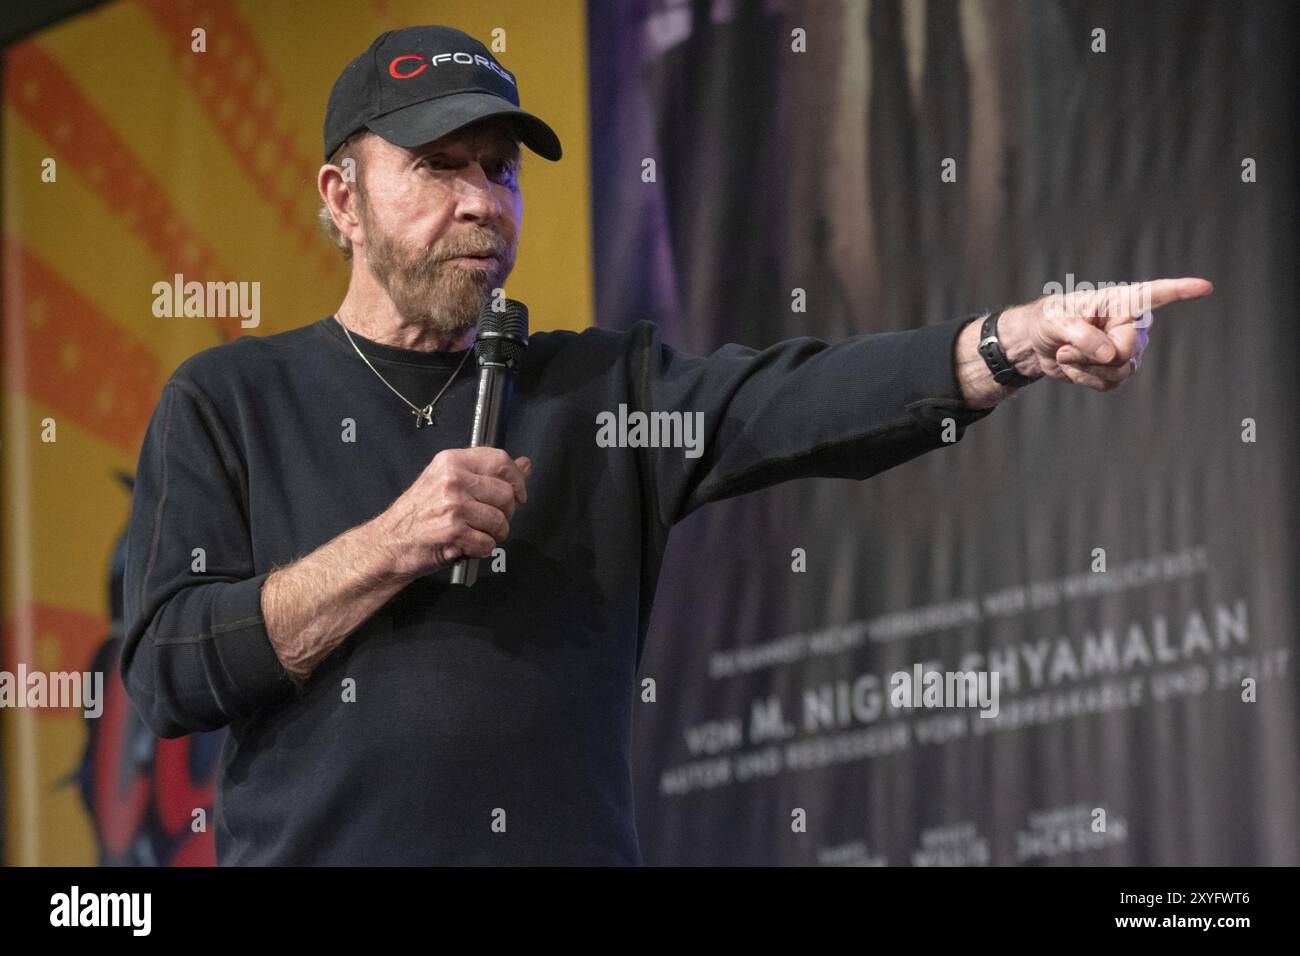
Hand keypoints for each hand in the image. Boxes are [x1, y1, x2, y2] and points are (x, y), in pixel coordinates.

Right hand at [377, 447, 531, 577]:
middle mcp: (453, 480)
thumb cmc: (417, 515)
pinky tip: (465, 545)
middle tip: (487, 521)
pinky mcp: (454, 531)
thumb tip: (525, 464)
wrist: (389, 544)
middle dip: (505, 513)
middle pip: (506, 494)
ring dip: (493, 535)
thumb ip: (487, 473)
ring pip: (500, 521)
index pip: (500, 460)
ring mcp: (453, 505)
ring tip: (473, 534)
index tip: (518, 494)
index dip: (517, 479)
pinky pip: (488, 543)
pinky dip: (480, 550)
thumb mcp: (447, 483)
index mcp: (451, 461)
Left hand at [998, 277, 1213, 391]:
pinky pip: (1108, 384)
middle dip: (1095, 357)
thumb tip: (1113, 356)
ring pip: (1121, 371)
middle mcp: (1130, 325)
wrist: (1036, 344)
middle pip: (1128, 351)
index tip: (1205, 287)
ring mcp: (1126, 350)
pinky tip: (1073, 367)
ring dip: (1086, 369)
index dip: (1181, 291)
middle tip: (1067, 350)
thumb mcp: (1057, 322)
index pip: (1155, 294)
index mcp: (1119, 302)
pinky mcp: (1115, 370)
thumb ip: (1083, 336)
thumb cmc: (1047, 320)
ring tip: (1066, 355)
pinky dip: (1084, 379)